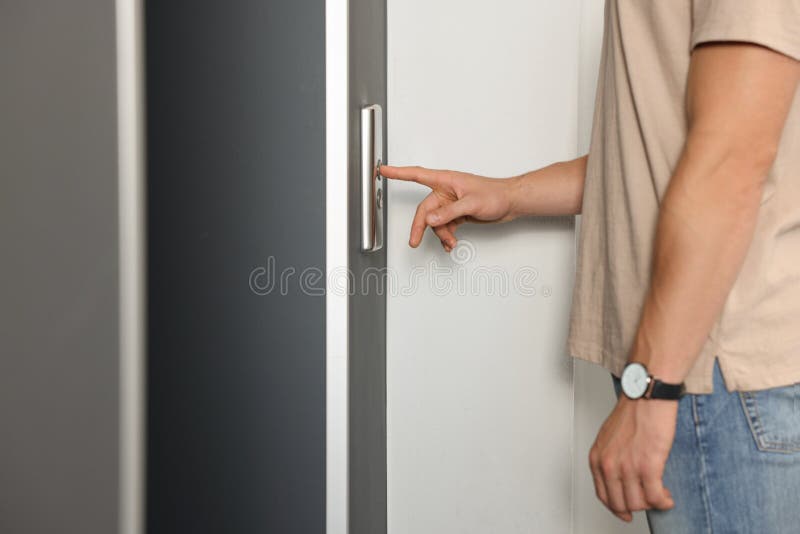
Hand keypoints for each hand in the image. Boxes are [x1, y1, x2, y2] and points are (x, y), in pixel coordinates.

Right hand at [379, 164, 516, 250]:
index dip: (398, 173)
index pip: (417, 175)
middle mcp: (445, 191)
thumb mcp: (471, 203)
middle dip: (420, 227)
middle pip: (424, 210)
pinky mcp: (456, 213)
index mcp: (446, 180)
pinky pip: (444, 226)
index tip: (383, 170)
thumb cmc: (496, 195)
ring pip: (434, 222)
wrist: (511, 203)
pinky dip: (446, 236)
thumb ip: (449, 212)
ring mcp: (450, 203)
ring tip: (451, 242)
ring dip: (440, 234)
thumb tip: (430, 220)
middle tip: (414, 241)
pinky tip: (451, 243)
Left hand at [589, 396, 676, 521]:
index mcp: (597, 458)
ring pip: (638, 503)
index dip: (616, 507)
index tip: (625, 512)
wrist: (646, 396)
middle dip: (636, 506)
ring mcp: (627, 467)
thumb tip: (621, 479)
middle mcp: (608, 465)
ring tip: (659, 495)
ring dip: (652, 503)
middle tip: (648, 501)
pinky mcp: (648, 466)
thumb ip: (610, 459)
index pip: (603, 495)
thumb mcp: (609, 437)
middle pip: (620, 503)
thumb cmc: (632, 411)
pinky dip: (663, 502)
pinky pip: (655, 498)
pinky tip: (667, 498)